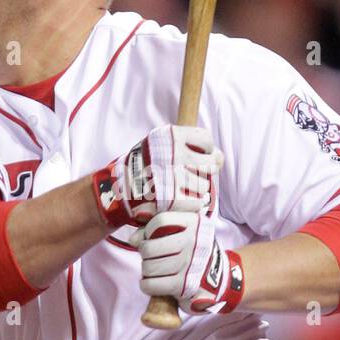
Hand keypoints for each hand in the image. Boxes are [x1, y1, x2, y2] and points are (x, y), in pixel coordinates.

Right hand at [92, 125, 222, 229]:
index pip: (207, 140)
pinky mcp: (172, 198)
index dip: (204, 149)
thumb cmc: (146, 166)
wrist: (118, 188)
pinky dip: (191, 204)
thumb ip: (192, 148)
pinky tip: (180, 200)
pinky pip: (197, 202)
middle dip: (204, 171)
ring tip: (180, 188)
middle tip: (189, 175)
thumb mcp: (164, 145)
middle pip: (211, 163)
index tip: (192, 155)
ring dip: (196, 189)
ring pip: (205, 184)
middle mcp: (174, 154)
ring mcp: (173, 176)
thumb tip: (220, 158)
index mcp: (172, 136)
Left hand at [132, 208, 244, 313]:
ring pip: (149, 267)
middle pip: (150, 247)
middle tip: (152, 257)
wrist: (220, 278)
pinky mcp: (185, 285)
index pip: (160, 221)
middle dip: (145, 254)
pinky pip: (151, 284)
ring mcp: (190, 264)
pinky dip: (147, 284)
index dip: (148, 231)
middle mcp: (194, 242)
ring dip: (147, 270)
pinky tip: (153, 282)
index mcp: (194, 223)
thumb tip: (133, 239)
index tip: (151, 237)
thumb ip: (156, 227)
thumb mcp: (182, 231)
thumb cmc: (193, 251)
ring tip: (156, 269)